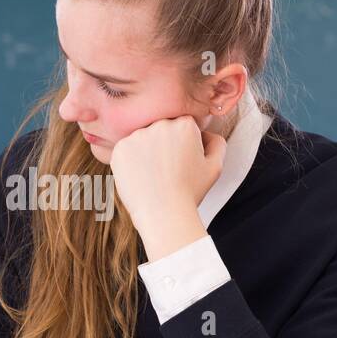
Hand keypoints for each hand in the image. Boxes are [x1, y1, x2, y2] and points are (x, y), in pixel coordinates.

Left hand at [108, 116, 225, 259]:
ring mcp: (137, 135)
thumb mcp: (215, 167)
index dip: (184, 143)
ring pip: (143, 139)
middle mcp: (160, 124)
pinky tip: (141, 176)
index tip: (182, 159)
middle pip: (162, 129)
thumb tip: (205, 133)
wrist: (163, 213)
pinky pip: (126, 150)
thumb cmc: (190, 192)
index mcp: (185, 125)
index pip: (183, 125)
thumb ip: (216, 143)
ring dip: (147, 151)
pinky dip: (131, 161)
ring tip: (155, 175)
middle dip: (165, 144)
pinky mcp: (120, 149)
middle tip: (169, 169)